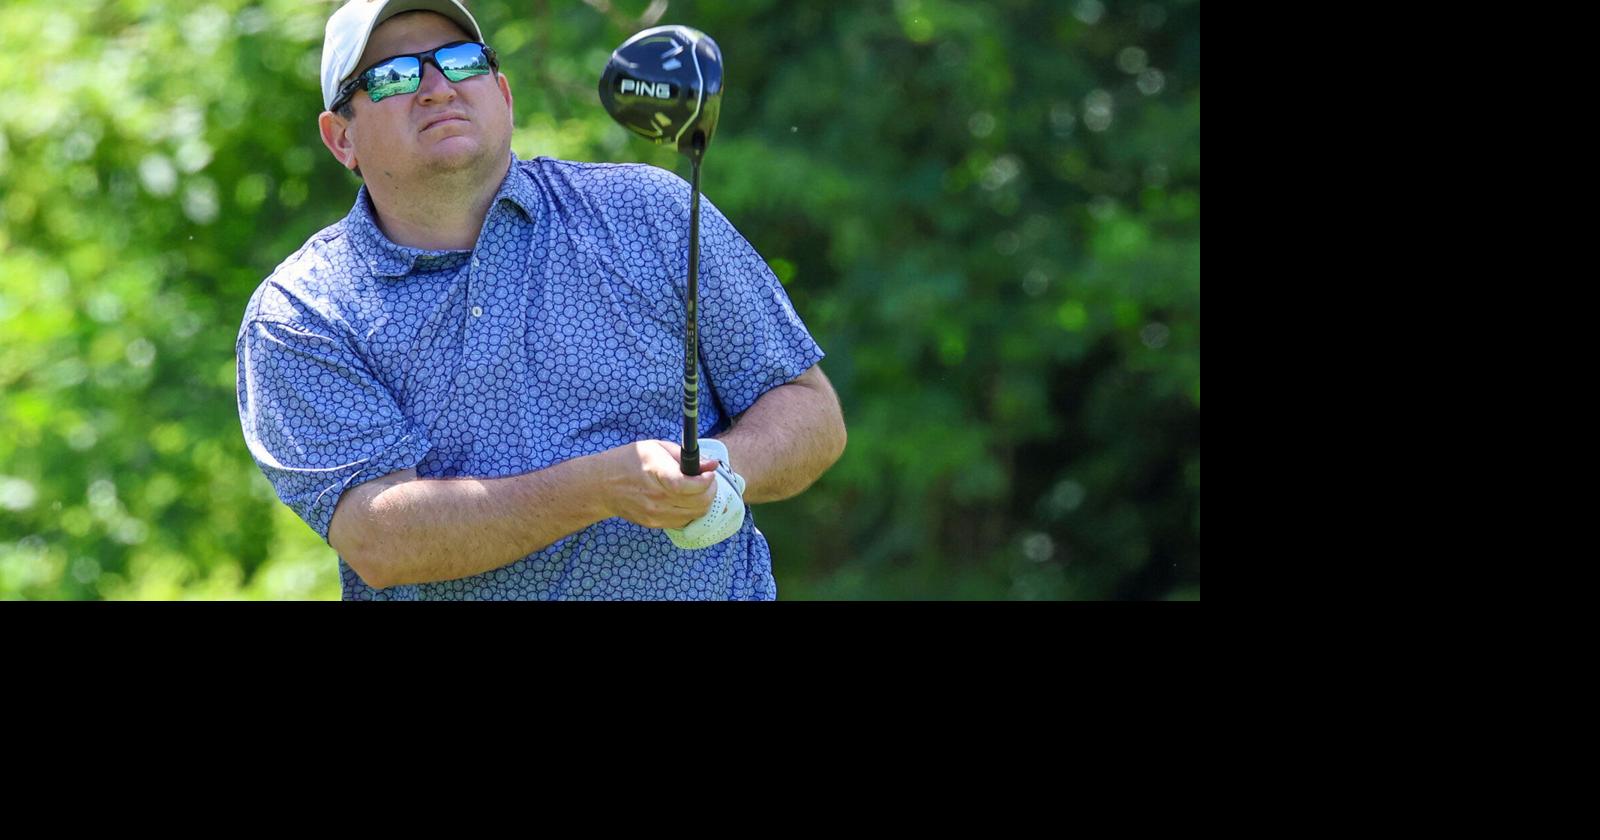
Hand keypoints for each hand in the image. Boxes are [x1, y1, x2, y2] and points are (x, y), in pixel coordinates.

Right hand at [598, 440, 722, 528]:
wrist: (602, 485)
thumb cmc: (629, 461)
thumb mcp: (657, 447)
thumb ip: (686, 457)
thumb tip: (712, 464)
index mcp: (656, 473)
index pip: (690, 485)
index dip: (706, 481)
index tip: (710, 473)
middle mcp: (656, 497)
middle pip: (699, 503)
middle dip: (710, 490)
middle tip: (708, 480)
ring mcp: (655, 514)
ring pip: (696, 515)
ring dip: (703, 502)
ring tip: (698, 489)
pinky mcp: (654, 524)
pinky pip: (684, 521)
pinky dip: (691, 511)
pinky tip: (685, 499)